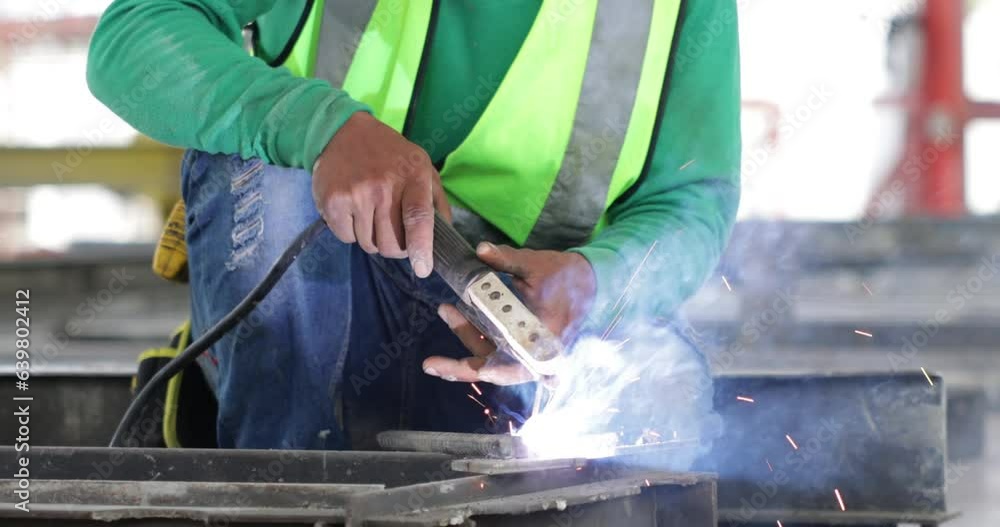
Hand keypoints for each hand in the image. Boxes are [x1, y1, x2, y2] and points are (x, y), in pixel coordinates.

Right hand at [312, 112, 450, 276]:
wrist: (342, 131)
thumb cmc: (389, 154)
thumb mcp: (421, 166)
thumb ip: (436, 200)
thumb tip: (446, 235)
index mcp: (412, 175)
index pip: (418, 219)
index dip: (421, 248)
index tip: (423, 269)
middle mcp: (383, 185)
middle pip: (391, 243)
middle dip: (394, 247)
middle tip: (392, 232)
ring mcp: (357, 193)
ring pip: (369, 244)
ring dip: (371, 238)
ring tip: (370, 213)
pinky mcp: (334, 201)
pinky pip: (347, 238)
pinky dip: (351, 232)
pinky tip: (353, 210)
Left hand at [423, 242, 595, 384]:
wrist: (588, 280)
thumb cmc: (566, 275)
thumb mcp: (538, 264)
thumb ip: (508, 259)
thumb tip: (481, 249)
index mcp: (545, 338)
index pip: (515, 367)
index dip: (491, 370)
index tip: (468, 370)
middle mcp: (534, 351)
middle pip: (494, 369)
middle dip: (460, 367)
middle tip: (430, 364)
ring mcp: (526, 347)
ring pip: (490, 354)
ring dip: (466, 335)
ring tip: (445, 308)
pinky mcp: (520, 340)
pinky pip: (493, 345)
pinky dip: (474, 332)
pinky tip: (456, 312)